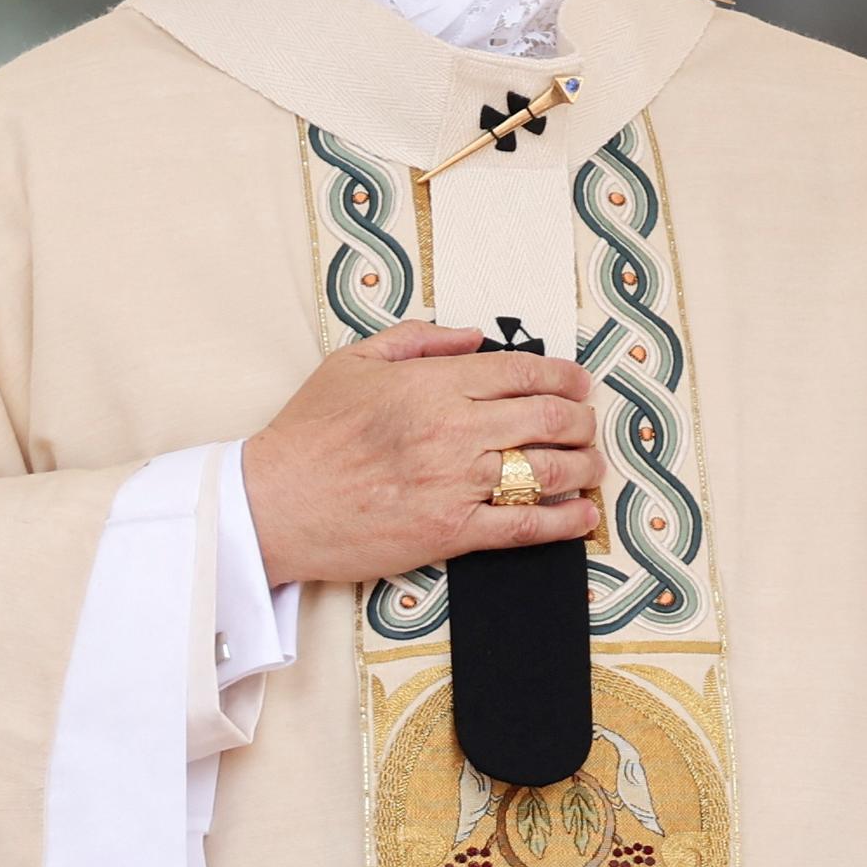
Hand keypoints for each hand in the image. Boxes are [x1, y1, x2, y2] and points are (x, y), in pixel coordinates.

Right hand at [243, 322, 600, 586]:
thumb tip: (473, 335)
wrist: (274, 504)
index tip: (578, 382)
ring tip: (592, 464)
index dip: (562, 376)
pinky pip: (525, 526)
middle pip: (546, 418)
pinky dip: (564, 521)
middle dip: (581, 419)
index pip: (520, 372)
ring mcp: (455, 483)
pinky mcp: (451, 532)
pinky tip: (583, 515)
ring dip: (583, 466)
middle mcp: (452, 430)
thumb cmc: (308, 434)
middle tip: (588, 422)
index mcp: (431, 385)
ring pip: (546, 470)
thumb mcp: (353, 362)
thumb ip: (418, 340)